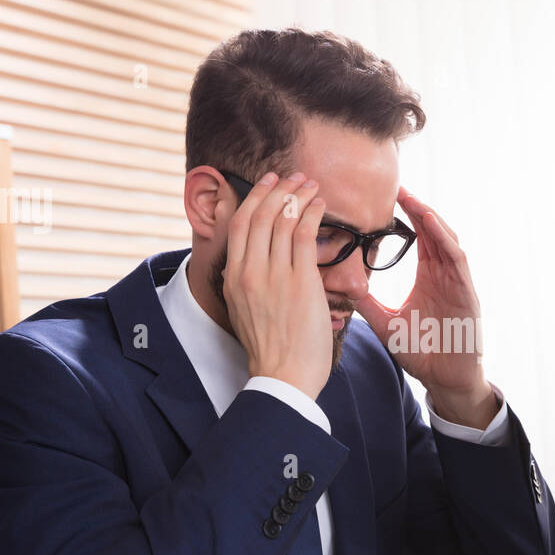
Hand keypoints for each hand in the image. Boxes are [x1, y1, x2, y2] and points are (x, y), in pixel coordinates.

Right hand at [218, 171, 331, 400]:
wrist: (283, 377)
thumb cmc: (271, 350)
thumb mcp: (244, 310)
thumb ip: (247, 282)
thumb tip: (250, 262)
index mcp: (234, 278)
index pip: (240, 224)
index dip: (255, 198)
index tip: (268, 183)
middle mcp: (250, 271)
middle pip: (261, 215)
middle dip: (278, 189)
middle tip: (293, 177)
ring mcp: (274, 275)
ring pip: (283, 220)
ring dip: (298, 196)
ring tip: (310, 185)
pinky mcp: (300, 282)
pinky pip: (305, 235)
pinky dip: (312, 214)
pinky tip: (320, 205)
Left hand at [356, 187, 497, 427]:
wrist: (444, 380)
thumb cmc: (422, 353)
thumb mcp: (386, 323)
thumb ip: (367, 303)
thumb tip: (340, 286)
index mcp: (428, 277)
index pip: (418, 238)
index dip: (405, 216)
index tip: (386, 197)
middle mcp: (444, 274)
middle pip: (432, 231)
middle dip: (416, 208)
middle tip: (397, 186)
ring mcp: (458, 281)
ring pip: (446, 239)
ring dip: (431, 218)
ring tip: (413, 199)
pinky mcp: (467, 292)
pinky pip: (457, 259)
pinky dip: (446, 239)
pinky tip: (431, 224)